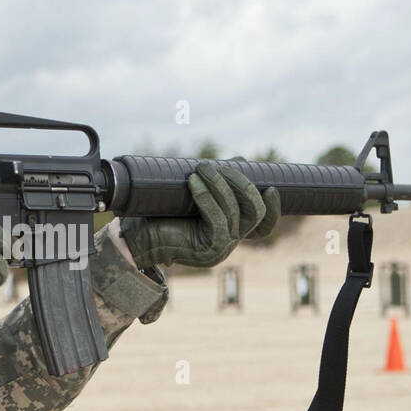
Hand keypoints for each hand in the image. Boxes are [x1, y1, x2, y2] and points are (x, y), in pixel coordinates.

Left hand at [120, 161, 279, 267]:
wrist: (137, 239)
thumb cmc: (161, 215)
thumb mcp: (195, 194)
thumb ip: (219, 183)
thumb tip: (241, 161)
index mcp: (230, 232)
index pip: (263, 227)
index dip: (273, 209)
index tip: (271, 187)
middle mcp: (230, 242)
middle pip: (255, 213)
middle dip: (242, 184)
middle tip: (219, 166)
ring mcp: (221, 248)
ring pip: (235, 212)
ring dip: (220, 185)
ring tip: (202, 168)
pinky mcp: (209, 250)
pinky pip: (217, 219)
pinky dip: (206, 197)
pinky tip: (194, 182)